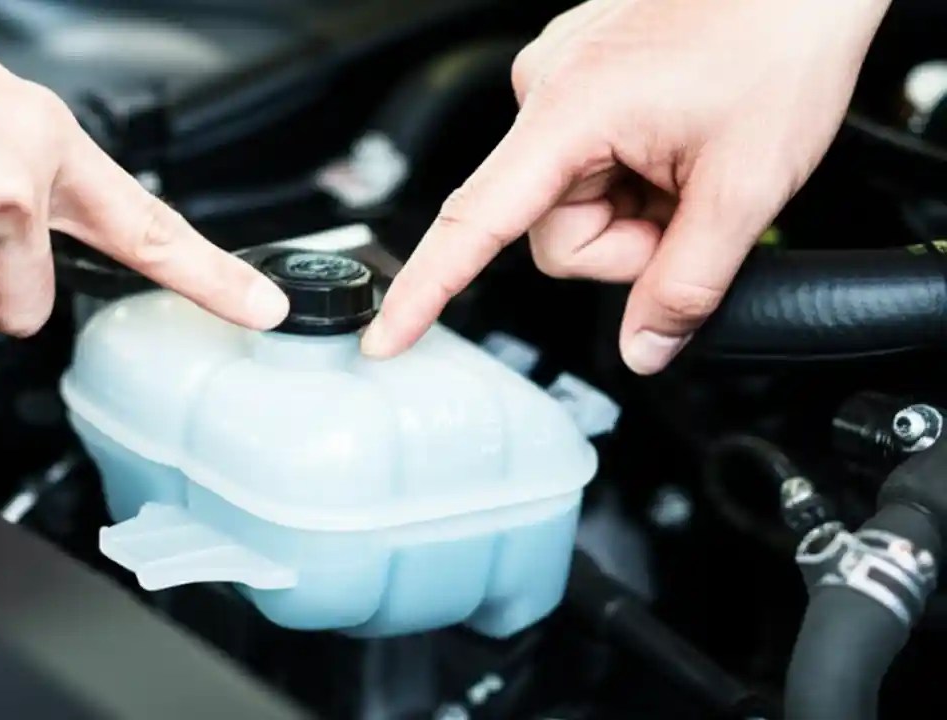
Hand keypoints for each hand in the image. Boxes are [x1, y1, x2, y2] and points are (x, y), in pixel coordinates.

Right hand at [361, 0, 890, 373]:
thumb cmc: (781, 33)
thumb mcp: (745, 184)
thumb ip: (688, 283)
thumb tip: (646, 347)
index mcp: (567, 112)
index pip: (475, 222)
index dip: (427, 290)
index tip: (387, 337)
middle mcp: (546, 89)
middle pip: (551, 230)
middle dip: (624, 244)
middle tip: (689, 213)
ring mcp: (564, 78)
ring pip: (572, 200)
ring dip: (635, 208)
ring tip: (691, 168)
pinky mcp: (585, 76)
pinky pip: (589, 159)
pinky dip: (636, 173)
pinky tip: (680, 141)